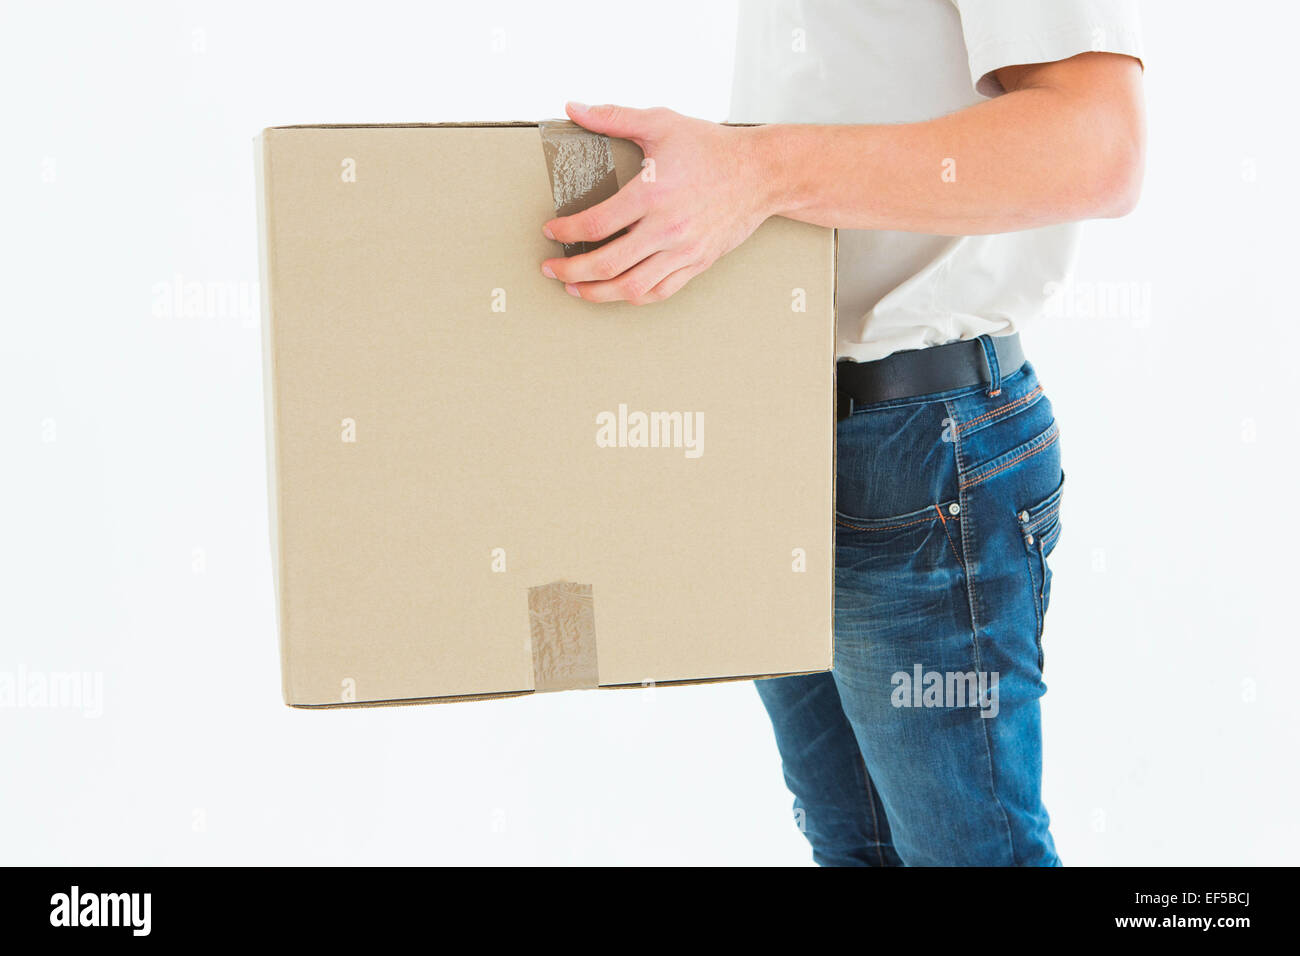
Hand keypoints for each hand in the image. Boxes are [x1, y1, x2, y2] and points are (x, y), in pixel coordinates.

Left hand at [541, 102, 772, 304]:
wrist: (760, 173)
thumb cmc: (710, 147)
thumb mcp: (661, 123)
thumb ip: (613, 117)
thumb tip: (573, 108)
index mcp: (652, 193)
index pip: (596, 223)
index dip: (566, 232)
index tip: (550, 232)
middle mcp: (666, 228)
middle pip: (607, 264)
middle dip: (570, 271)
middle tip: (551, 270)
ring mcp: (683, 251)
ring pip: (631, 287)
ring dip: (596, 293)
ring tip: (575, 289)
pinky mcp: (697, 264)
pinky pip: (659, 292)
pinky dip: (632, 296)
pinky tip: (615, 291)